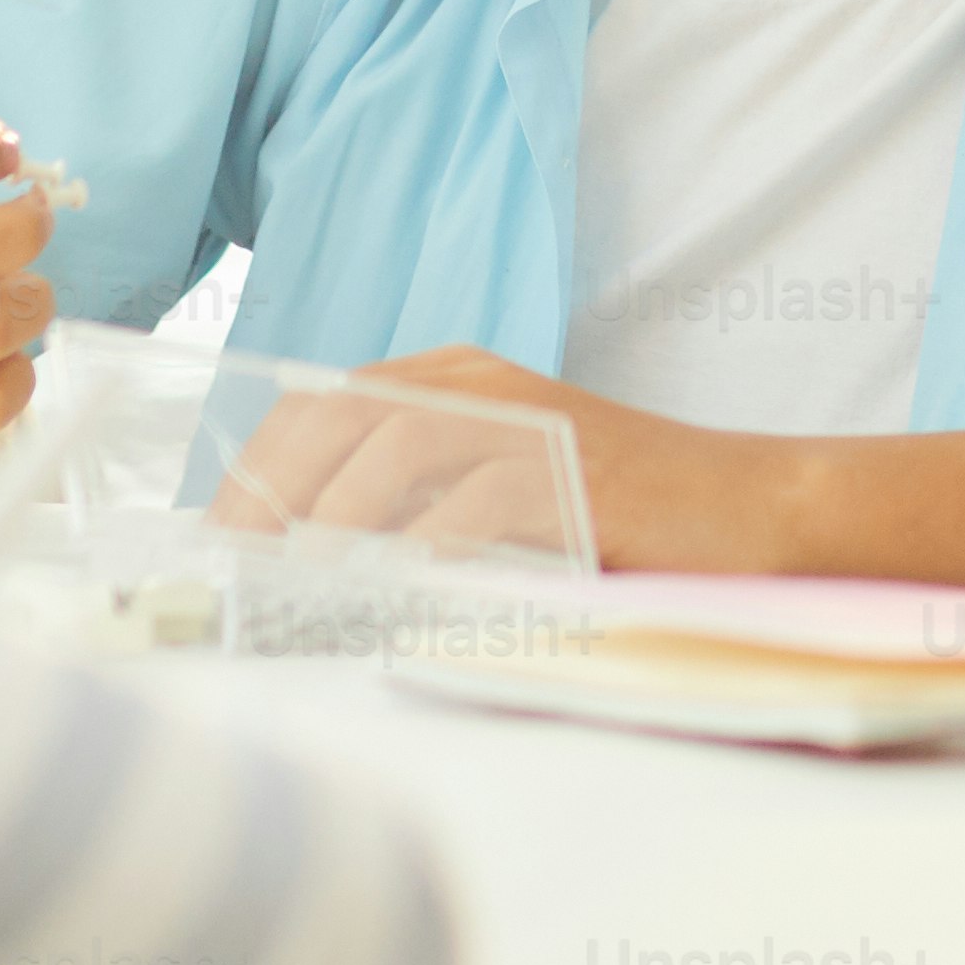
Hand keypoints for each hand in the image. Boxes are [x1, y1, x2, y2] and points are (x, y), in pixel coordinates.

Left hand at [226, 346, 742, 562]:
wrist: (748, 508)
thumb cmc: (617, 516)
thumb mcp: (498, 494)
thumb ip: (416, 503)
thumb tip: (305, 560)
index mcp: (456, 381)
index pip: (322, 401)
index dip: (258, 464)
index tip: (216, 535)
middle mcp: (485, 385)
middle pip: (343, 410)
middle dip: (273, 488)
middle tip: (237, 564)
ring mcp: (533, 422)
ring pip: (398, 444)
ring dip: (336, 518)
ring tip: (301, 581)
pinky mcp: (577, 473)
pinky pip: (481, 498)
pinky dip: (430, 542)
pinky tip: (403, 584)